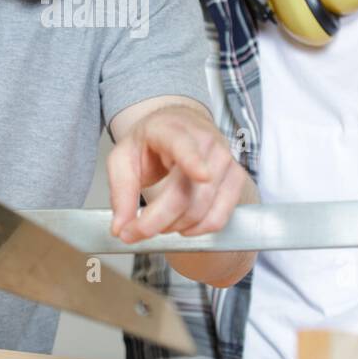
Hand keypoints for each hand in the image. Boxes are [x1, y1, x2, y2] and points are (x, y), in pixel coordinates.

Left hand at [106, 103, 247, 243]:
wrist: (178, 127)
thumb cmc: (151, 142)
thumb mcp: (123, 158)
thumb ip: (120, 192)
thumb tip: (121, 228)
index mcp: (171, 130)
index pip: (184, 145)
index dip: (193, 161)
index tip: (201, 175)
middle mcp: (205, 142)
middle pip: (186, 193)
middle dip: (156, 222)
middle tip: (134, 231)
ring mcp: (225, 160)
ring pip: (202, 210)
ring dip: (175, 227)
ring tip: (158, 222)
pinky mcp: (237, 178)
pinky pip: (220, 217)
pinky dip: (198, 230)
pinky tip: (182, 224)